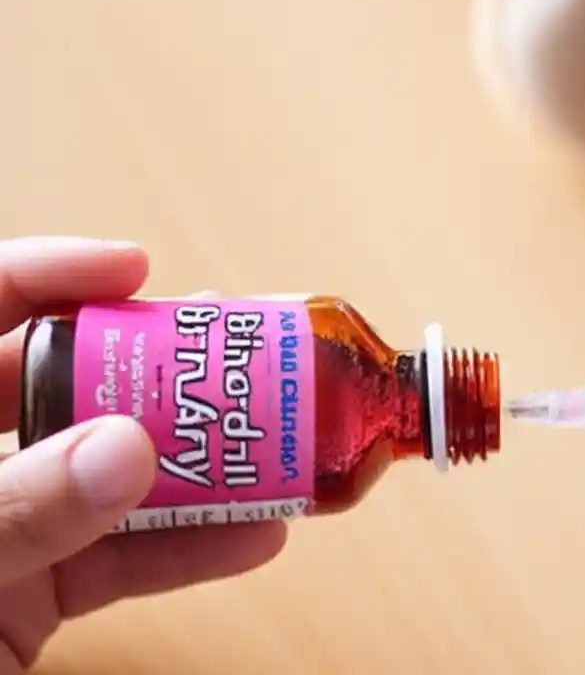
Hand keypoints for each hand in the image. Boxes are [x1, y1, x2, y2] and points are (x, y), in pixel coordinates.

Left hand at [0, 237, 285, 672]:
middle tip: (230, 361)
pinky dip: (187, 555)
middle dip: (151, 375)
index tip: (136, 271)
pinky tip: (252, 539)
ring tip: (271, 448)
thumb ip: (14, 509)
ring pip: (105, 481)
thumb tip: (123, 447)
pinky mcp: (25, 601)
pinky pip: (117, 564)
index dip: (48, 277)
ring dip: (197, 469)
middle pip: (58, 392)